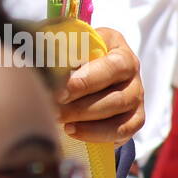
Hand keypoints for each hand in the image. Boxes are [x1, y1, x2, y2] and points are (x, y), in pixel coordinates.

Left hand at [57, 26, 144, 144]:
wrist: (84, 71)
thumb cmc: (73, 53)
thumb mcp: (67, 43)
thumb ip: (58, 48)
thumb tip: (42, 60)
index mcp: (117, 47)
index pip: (112, 66)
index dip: (87, 81)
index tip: (61, 91)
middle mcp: (132, 72)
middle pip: (116, 94)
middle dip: (82, 105)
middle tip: (55, 109)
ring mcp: (136, 96)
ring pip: (119, 112)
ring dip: (86, 119)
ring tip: (60, 119)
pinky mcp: (135, 118)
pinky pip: (122, 131)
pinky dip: (96, 133)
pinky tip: (72, 130)